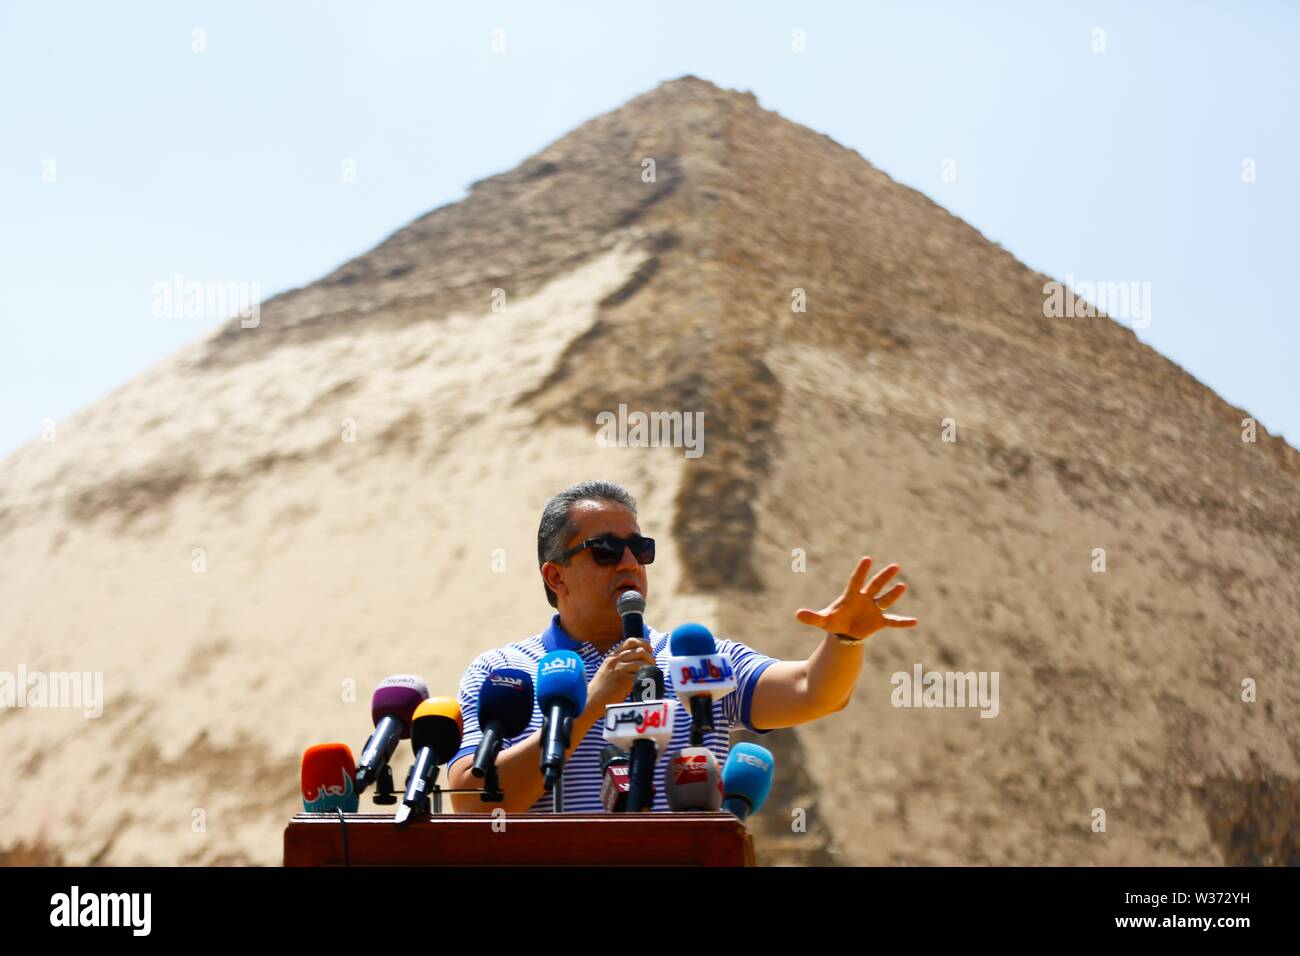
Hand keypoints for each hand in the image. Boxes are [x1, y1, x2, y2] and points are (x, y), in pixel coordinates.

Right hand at [586, 638, 655, 710]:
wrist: (590, 701)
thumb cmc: (601, 688)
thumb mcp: (607, 668)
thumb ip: (620, 661)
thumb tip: (640, 657)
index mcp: (612, 656)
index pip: (631, 641)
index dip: (644, 644)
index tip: (649, 651)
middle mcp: (615, 660)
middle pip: (640, 651)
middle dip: (650, 658)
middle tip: (651, 666)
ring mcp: (618, 670)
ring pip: (643, 663)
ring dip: (650, 669)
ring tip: (649, 675)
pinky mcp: (623, 682)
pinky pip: (641, 676)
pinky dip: (646, 680)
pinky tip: (645, 684)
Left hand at [796, 556, 917, 640]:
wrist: (844, 632)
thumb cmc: (834, 621)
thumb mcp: (823, 620)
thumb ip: (812, 617)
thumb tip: (797, 614)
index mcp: (851, 595)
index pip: (856, 580)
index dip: (861, 570)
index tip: (867, 558)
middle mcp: (865, 598)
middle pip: (876, 585)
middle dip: (884, 577)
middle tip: (895, 566)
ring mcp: (874, 609)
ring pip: (886, 599)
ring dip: (894, 594)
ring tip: (902, 586)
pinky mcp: (880, 621)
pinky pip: (893, 621)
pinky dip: (903, 622)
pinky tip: (915, 622)